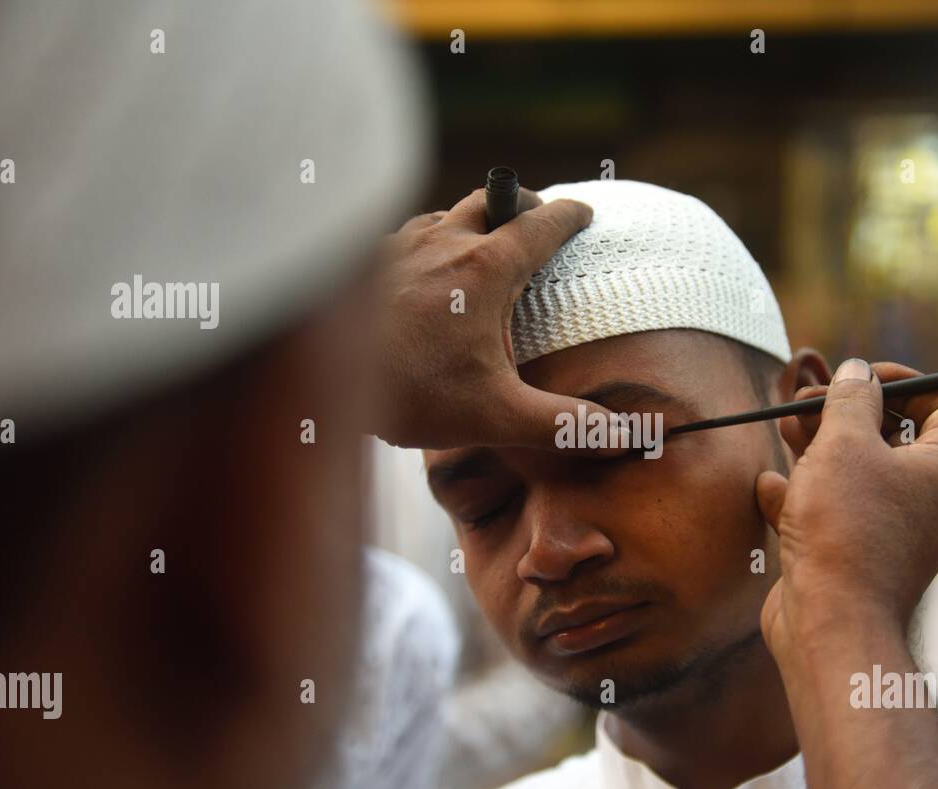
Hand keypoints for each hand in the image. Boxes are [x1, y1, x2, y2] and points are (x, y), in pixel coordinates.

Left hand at [376, 187, 628, 454]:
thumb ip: (561, 424)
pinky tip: (423, 271)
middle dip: (522, 207)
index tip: (584, 213)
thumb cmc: (409, 392)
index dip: (569, 216)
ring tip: (480, 247)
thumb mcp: (496, 414)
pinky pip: (407, 236)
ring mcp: (400, 245)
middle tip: (537, 224)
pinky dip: (429, 242)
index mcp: (486, 268)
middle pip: (494, 202)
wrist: (316, 379)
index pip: (541, 224)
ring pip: (446, 215)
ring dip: (470, 222)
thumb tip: (621, 436)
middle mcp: (443, 242)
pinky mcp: (365, 259)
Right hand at [755, 358, 937, 656]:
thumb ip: (850, 398)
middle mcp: (929, 500)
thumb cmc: (846, 529)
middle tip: (808, 401)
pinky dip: (805, 496)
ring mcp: (894, 531)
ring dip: (820, 448)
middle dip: (849, 413)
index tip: (863, 377)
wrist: (830, 624)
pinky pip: (835, 513)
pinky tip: (771, 486)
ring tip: (784, 429)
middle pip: (896, 436)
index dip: (907, 382)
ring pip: (859, 473)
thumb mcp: (844, 444)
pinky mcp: (857, 556)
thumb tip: (857, 371)